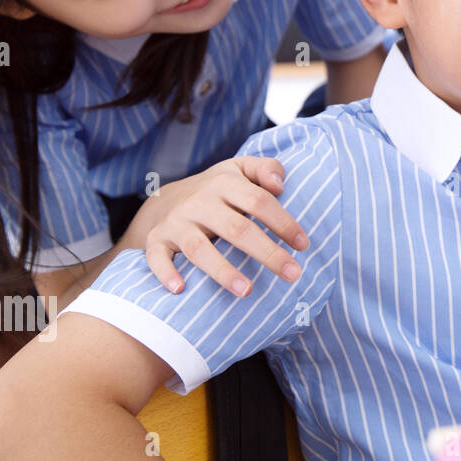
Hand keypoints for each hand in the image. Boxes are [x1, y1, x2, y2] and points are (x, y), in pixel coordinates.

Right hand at [129, 157, 309, 295]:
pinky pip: (157, 258)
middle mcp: (199, 202)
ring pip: (199, 249)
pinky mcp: (156, 240)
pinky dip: (166, 273)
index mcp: (225, 183)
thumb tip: (279, 185)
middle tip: (293, 274)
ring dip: (223, 272)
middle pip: (236, 229)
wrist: (166, 199)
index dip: (283, 223)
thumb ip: (266, 169)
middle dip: (267, 253)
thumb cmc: (218, 189)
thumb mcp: (241, 169)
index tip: (303, 245)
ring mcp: (177, 222)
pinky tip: (180, 289)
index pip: (259, 201)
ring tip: (247, 291)